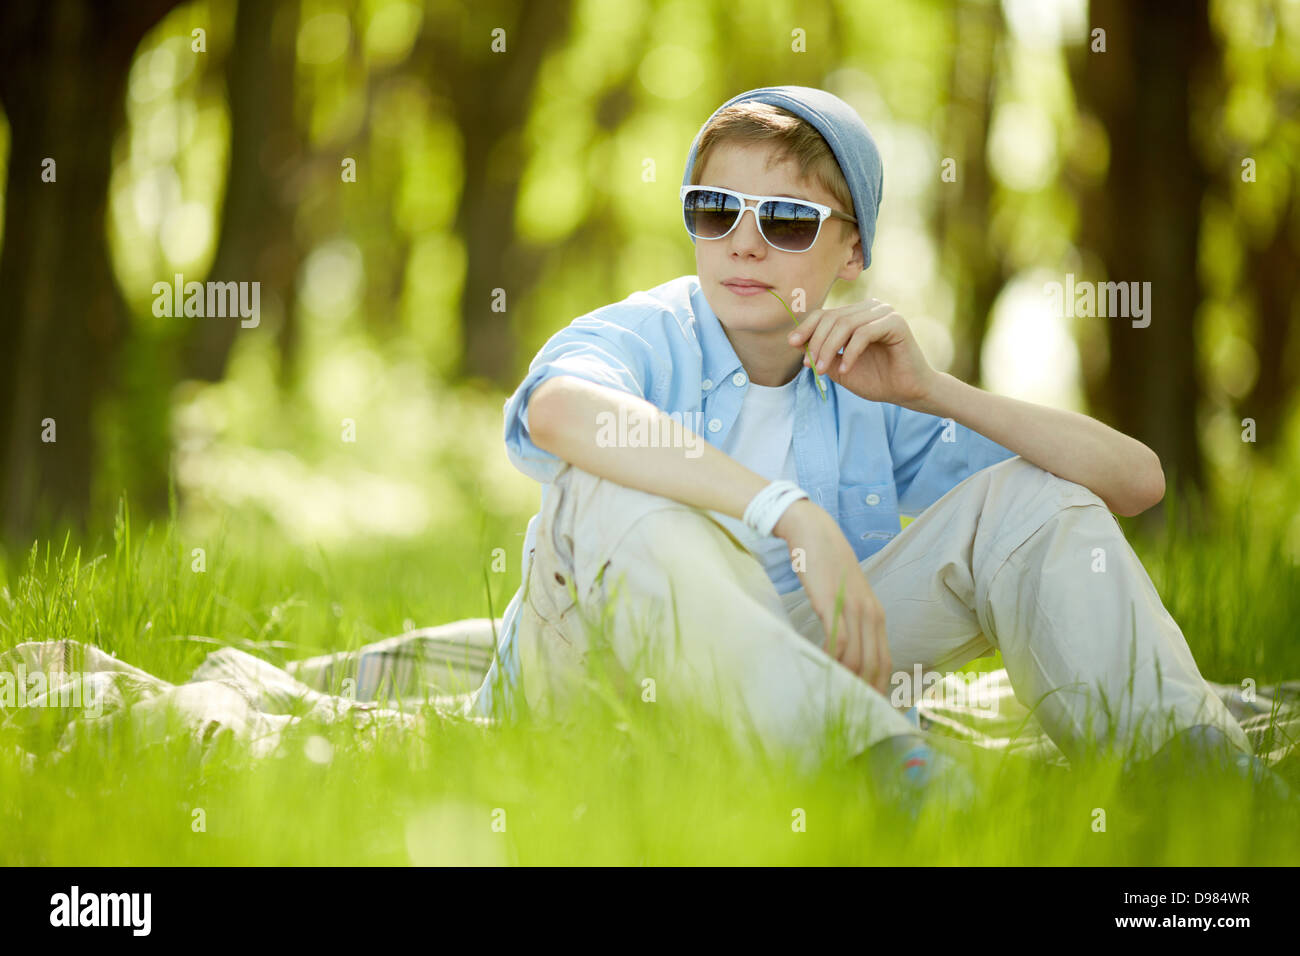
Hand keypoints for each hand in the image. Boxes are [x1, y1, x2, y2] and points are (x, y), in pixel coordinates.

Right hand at [773, 500, 892, 693]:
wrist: (814, 532)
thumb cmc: (825, 566)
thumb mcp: (845, 596)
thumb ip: (849, 621)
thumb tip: (844, 652)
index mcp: (876, 616)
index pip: (886, 661)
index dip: (879, 688)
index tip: (870, 708)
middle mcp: (871, 614)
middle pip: (875, 664)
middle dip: (866, 691)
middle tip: (852, 712)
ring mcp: (853, 608)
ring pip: (858, 657)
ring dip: (847, 679)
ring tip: (834, 696)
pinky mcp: (833, 603)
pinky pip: (837, 641)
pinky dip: (831, 660)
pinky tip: (821, 669)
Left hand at [787, 298, 936, 407]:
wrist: (907, 392)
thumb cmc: (877, 380)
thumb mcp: (840, 367)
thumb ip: (821, 353)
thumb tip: (795, 341)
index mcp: (857, 315)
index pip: (825, 314)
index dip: (806, 328)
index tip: (793, 345)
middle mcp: (870, 308)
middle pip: (832, 317)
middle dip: (816, 342)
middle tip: (810, 365)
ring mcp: (884, 312)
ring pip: (845, 324)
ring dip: (829, 349)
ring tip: (824, 370)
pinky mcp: (896, 322)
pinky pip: (863, 333)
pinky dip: (850, 353)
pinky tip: (846, 370)